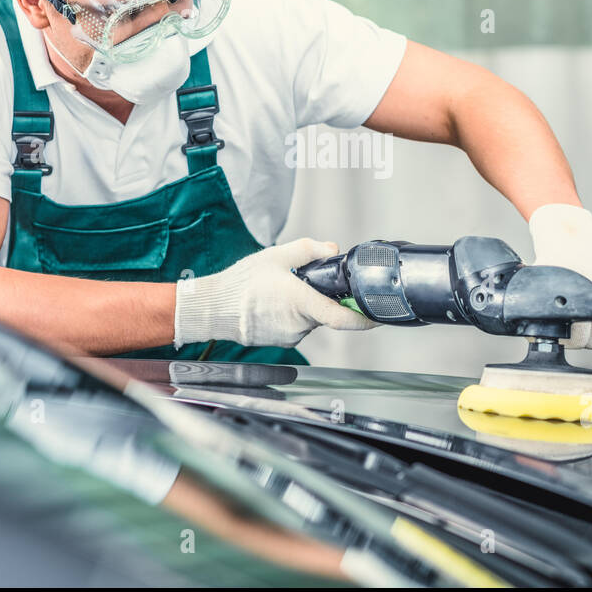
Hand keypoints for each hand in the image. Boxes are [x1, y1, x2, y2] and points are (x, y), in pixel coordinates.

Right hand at [174, 238, 378, 347]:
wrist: (213, 308)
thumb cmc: (241, 284)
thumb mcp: (276, 255)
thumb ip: (309, 250)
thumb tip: (331, 249)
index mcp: (301, 303)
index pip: (341, 318)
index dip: (364, 319)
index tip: (378, 317)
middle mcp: (299, 324)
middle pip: (326, 312)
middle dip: (323, 297)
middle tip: (304, 281)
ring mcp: (290, 336)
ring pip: (311, 319)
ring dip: (306, 306)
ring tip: (280, 291)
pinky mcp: (281, 341)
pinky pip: (297, 326)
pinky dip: (293, 314)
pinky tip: (274, 303)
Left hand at [528, 204, 591, 348]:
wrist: (573, 239)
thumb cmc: (555, 263)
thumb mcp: (541, 286)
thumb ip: (537, 313)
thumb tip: (531, 337)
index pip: (581, 339)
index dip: (567, 341)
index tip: (561, 336)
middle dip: (582, 338)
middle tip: (571, 328)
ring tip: (584, 321)